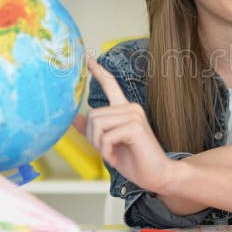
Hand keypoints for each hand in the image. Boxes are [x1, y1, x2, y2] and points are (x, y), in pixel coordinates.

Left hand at [85, 55, 173, 192]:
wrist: (158, 176)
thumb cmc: (135, 161)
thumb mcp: (109, 145)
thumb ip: (94, 130)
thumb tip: (74, 118)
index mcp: (125, 109)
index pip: (110, 84)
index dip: (97, 70)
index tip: (86, 56)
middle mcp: (130, 108)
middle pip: (93, 114)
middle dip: (92, 138)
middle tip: (105, 151)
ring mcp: (134, 115)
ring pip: (97, 124)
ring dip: (99, 145)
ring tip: (111, 154)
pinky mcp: (135, 126)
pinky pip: (106, 136)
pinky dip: (106, 151)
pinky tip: (115, 158)